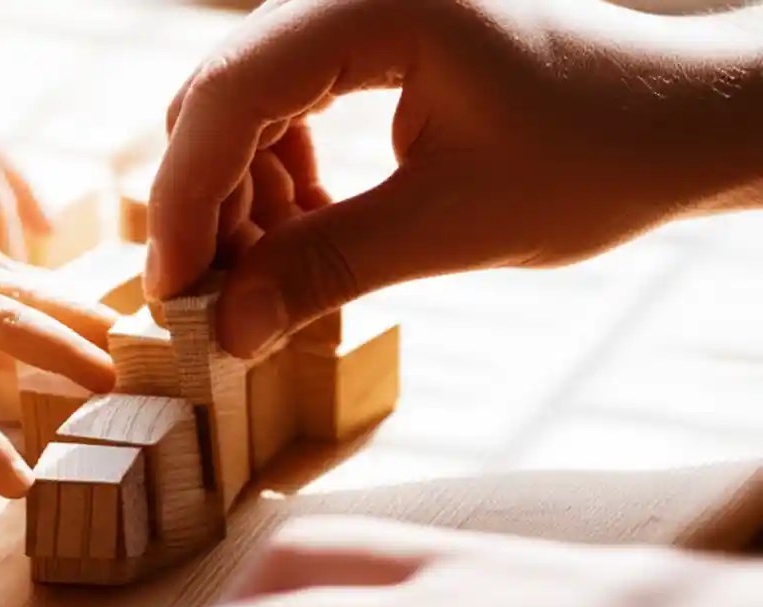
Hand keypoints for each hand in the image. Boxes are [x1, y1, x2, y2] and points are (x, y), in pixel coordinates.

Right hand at [146, 0, 762, 356]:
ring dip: (240, 196)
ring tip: (274, 271)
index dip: (186, 198)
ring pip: (241, 103)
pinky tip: (305, 225)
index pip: (233, 93)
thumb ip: (328, 268)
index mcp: (380, 1)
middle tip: (217, 300)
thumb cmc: (599, 156)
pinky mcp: (365, 36)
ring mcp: (355, 7)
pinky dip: (275, 174)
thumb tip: (227, 330)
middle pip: (221, 94)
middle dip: (207, 203)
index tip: (172, 291)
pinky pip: (281, 104)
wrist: (677, 118)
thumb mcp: (455, 226)